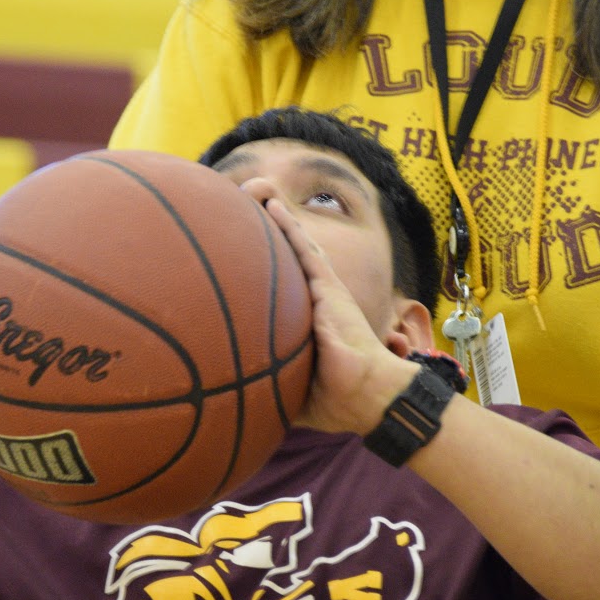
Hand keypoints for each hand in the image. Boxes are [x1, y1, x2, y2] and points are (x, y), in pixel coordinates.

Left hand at [261, 198, 413, 435]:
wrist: (366, 397)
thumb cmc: (337, 400)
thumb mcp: (293, 392)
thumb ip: (270, 389)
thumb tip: (239, 402)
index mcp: (307, 326)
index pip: (280, 294)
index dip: (261, 278)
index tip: (233, 263)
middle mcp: (315, 304)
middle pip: (286, 265)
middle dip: (266, 240)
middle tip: (240, 214)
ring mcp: (323, 294)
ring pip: (296, 250)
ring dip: (276, 223)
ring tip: (254, 197)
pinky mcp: (329, 290)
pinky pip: (306, 252)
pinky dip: (289, 229)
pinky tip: (271, 208)